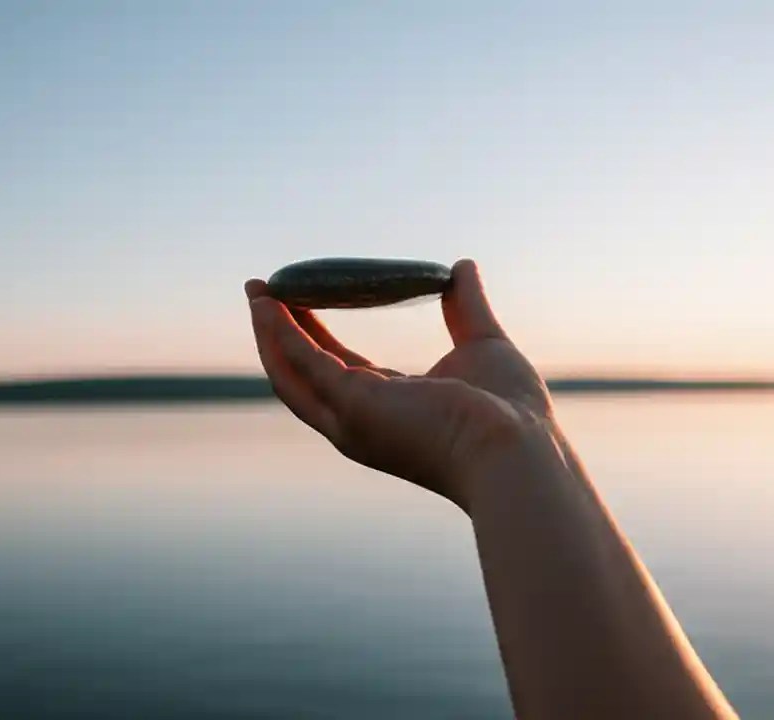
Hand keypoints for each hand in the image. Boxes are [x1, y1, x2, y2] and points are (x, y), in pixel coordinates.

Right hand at [245, 259, 553, 509]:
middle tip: (262, 291)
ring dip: (268, 331)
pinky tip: (270, 303)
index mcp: (391, 411)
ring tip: (256, 291)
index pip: (341, 369)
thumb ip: (467, 307)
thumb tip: (463, 266)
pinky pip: (303, 363)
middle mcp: (362, 423)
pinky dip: (281, 332)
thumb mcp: (483, 344)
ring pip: (291, 373)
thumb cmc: (509, 413)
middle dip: (279, 332)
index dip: (315, 334)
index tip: (301, 298)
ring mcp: (352, 420)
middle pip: (304, 374)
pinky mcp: (352, 406)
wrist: (517, 448)